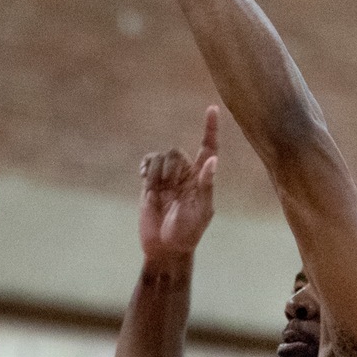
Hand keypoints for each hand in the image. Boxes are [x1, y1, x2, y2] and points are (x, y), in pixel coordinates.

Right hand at [139, 106, 217, 260]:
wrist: (165, 248)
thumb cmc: (188, 233)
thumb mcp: (202, 211)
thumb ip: (207, 185)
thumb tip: (213, 160)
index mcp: (202, 178)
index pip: (208, 147)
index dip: (210, 128)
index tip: (212, 108)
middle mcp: (185, 174)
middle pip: (176, 152)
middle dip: (170, 167)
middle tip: (168, 186)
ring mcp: (167, 178)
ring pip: (160, 157)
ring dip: (156, 171)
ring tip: (156, 191)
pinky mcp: (150, 184)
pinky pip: (147, 164)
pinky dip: (145, 167)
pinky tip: (143, 179)